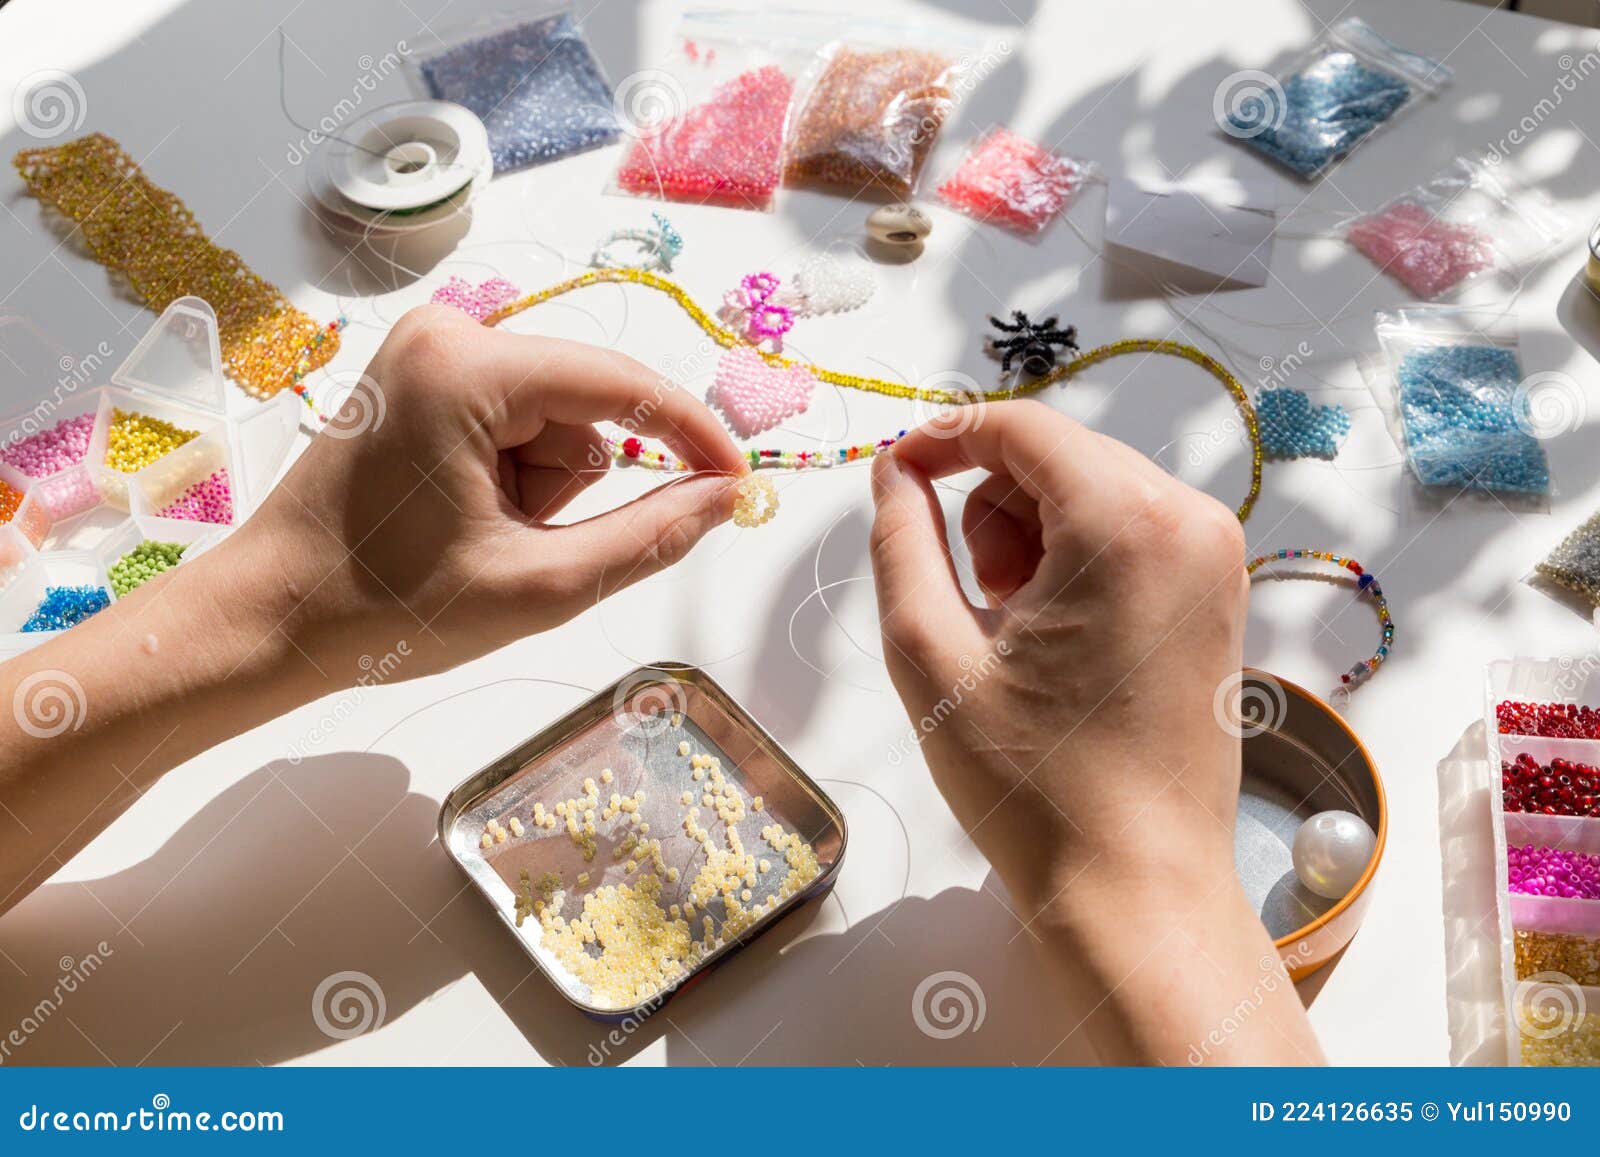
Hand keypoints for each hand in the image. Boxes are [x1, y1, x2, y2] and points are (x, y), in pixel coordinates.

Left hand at [0, 306, 747, 914]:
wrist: (266, 619)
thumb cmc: (385, 608)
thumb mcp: (537, 587)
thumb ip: (647, 538)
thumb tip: (725, 497)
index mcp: (466, 370)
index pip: (618, 384)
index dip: (690, 433)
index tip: (740, 480)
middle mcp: (446, 335)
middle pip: (583, 407)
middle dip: (570, 487)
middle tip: (515, 550)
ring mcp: (426, 352)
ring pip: (553, 420)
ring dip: (540, 490)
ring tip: (479, 539)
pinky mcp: (417, 379)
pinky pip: (513, 421)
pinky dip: (511, 479)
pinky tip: (460, 520)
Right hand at [868, 400, 1319, 1063]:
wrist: (1135, 885)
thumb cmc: (1031, 782)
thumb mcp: (930, 651)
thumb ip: (899, 538)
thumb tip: (895, 471)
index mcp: (1128, 521)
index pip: (1021, 426)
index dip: (944, 437)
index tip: (893, 475)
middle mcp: (1192, 519)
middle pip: (1057, 456)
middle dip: (991, 509)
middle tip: (973, 604)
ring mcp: (1217, 558)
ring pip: (1089, 493)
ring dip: (1030, 540)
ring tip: (1012, 635)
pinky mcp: (1219, 595)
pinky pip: (1127, 534)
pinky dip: (1074, 564)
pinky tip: (1052, 640)